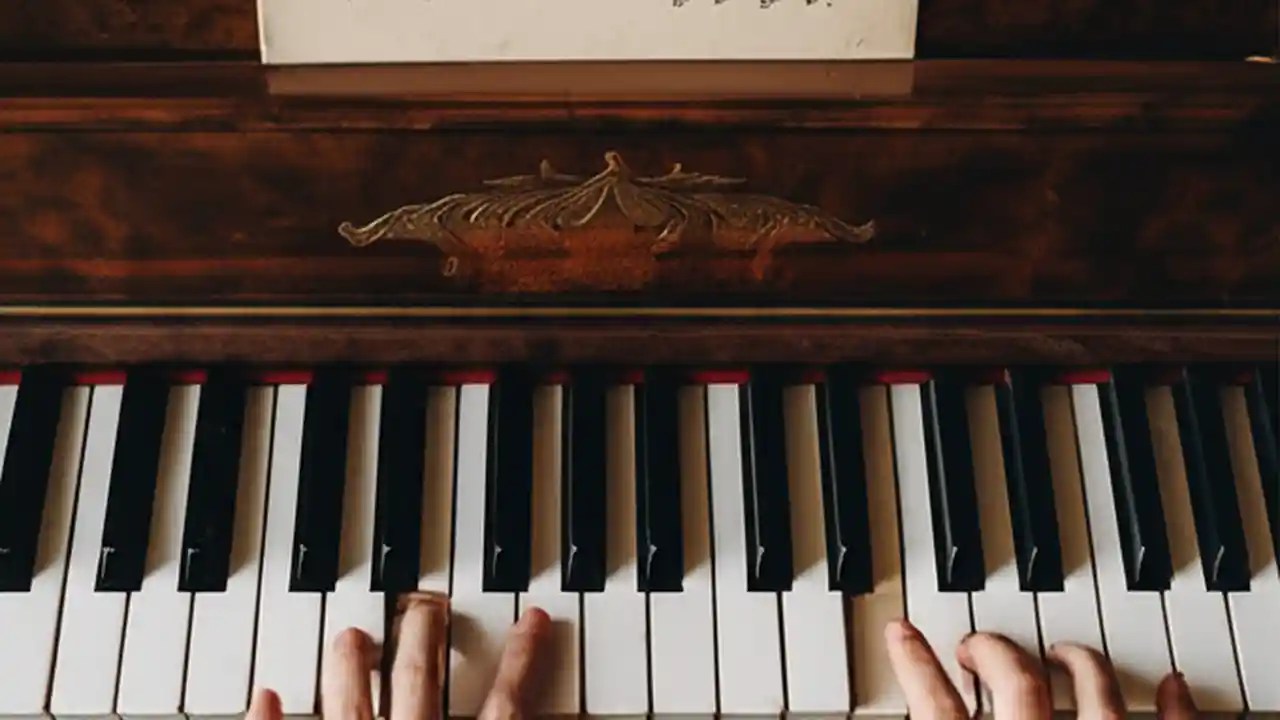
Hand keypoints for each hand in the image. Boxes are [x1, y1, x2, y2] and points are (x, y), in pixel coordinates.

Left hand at [247, 598, 549, 719]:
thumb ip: (518, 718)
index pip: (506, 703)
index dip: (523, 658)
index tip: (534, 620)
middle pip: (419, 681)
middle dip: (423, 636)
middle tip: (428, 607)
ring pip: (352, 703)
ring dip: (350, 665)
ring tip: (349, 637)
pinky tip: (263, 696)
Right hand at [884, 619, 1196, 718]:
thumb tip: (905, 716)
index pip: (934, 707)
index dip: (914, 663)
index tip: (902, 631)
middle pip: (1017, 684)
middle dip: (995, 652)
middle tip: (979, 643)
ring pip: (1098, 698)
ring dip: (1081, 663)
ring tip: (1066, 651)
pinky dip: (1175, 710)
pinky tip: (1176, 687)